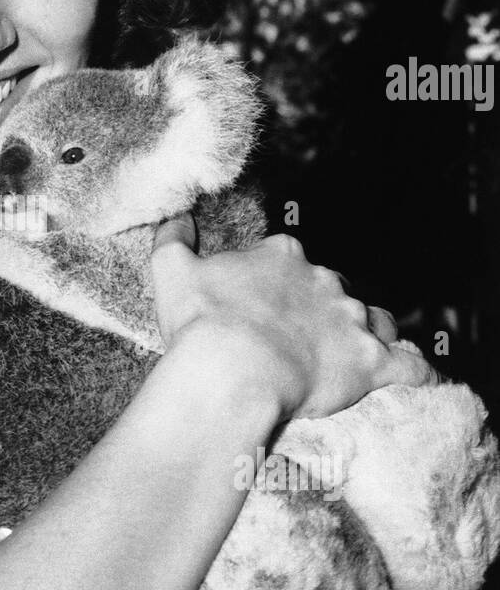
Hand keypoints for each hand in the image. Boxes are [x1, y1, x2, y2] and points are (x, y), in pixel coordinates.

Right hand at [150, 217, 432, 421]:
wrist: (232, 370)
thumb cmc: (202, 324)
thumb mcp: (172, 271)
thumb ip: (172, 237)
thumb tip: (174, 215)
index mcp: (283, 255)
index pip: (291, 259)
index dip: (278, 282)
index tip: (264, 303)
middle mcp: (325, 281)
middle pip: (335, 290)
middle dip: (325, 309)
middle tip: (301, 338)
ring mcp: (352, 321)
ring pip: (376, 320)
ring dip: (369, 332)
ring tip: (357, 351)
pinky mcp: (371, 362)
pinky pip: (408, 365)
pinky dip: (414, 368)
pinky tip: (417, 374)